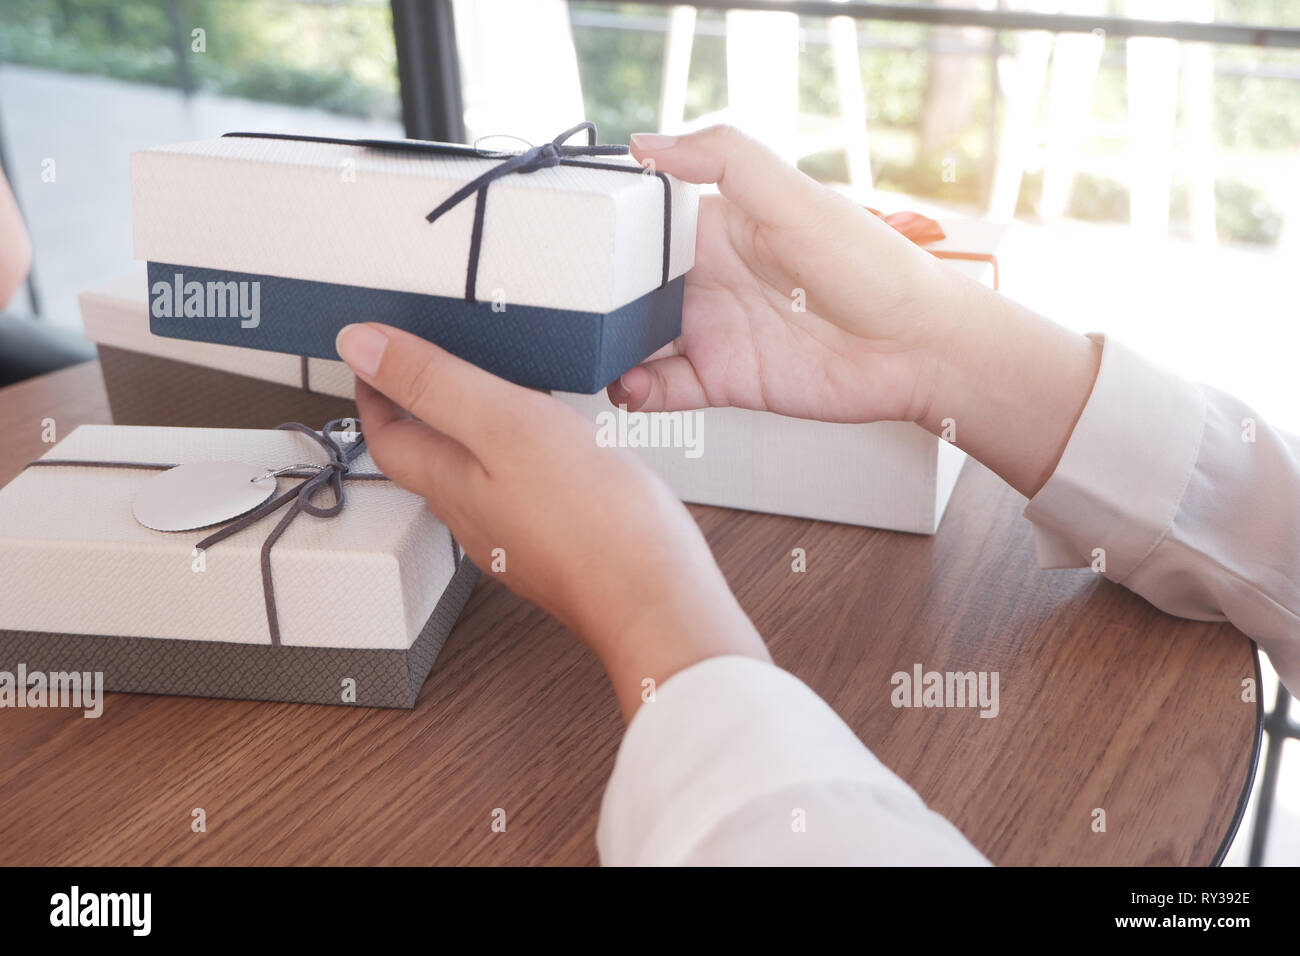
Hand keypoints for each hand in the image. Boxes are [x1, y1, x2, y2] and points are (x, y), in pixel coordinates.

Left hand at [335, 323, 768, 720]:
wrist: (657, 596)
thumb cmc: (591, 518)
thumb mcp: (503, 422)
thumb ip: (433, 382)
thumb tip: (358, 345)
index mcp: (453, 484)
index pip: (388, 437)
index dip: (374, 392)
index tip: (373, 358)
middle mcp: (478, 517)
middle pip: (429, 460)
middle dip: (421, 412)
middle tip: (426, 368)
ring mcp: (521, 536)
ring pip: (479, 479)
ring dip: (473, 435)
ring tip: (495, 395)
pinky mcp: (563, 544)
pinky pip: (525, 494)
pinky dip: (523, 460)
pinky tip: (558, 448)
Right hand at [614, 125, 1101, 497]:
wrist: (917, 346)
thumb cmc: (872, 265)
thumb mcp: (795, 197)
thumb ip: (725, 161)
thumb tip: (649, 143)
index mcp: (719, 227)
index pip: (646, 225)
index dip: (608, 231)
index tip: (568, 239)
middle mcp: (710, 279)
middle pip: (632, 287)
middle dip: (596, 298)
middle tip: (562, 310)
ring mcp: (714, 331)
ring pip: (637, 341)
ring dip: (608, 349)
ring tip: (587, 355)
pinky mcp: (725, 379)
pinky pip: (664, 388)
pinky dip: (637, 391)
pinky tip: (626, 387)